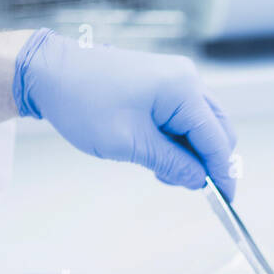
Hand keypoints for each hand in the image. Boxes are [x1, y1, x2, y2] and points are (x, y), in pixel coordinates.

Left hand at [12, 29, 237, 197]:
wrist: (47, 73)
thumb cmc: (82, 102)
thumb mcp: (130, 144)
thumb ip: (172, 165)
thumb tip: (201, 181)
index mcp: (183, 90)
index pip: (217, 140)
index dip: (222, 173)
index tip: (226, 200)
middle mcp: (187, 80)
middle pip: (218, 132)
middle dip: (207, 163)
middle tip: (183, 185)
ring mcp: (176, 79)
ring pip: (204, 127)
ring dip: (191, 154)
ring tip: (160, 169)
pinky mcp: (164, 84)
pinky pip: (186, 118)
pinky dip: (179, 141)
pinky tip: (157, 153)